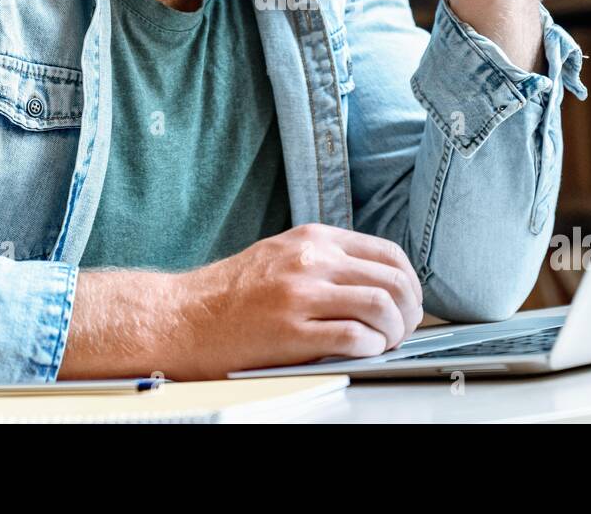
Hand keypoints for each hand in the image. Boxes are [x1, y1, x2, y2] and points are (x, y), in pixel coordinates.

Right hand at [168, 223, 423, 378]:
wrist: (181, 317)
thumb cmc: (229, 294)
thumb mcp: (282, 255)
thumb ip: (326, 260)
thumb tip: (377, 283)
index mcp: (313, 239)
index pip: (388, 253)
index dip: (410, 283)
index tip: (409, 303)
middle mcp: (311, 259)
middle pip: (392, 280)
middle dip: (410, 311)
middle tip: (404, 330)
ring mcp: (300, 294)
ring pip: (379, 306)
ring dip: (394, 332)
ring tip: (385, 344)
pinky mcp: (290, 331)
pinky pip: (353, 337)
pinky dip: (371, 348)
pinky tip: (365, 353)